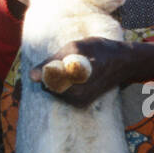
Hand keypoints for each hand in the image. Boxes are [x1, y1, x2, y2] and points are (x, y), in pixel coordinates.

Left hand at [30, 38, 153, 107]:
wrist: (123, 62)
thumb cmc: (99, 50)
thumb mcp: (75, 48)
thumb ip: (52, 62)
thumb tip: (31, 76)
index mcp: (75, 83)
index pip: (47, 81)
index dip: (46, 71)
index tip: (51, 63)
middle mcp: (77, 97)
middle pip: (48, 87)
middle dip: (51, 75)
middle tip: (63, 62)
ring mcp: (80, 102)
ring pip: (54, 91)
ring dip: (57, 79)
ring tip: (72, 67)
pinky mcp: (81, 104)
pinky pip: (63, 94)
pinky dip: (64, 84)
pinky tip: (75, 76)